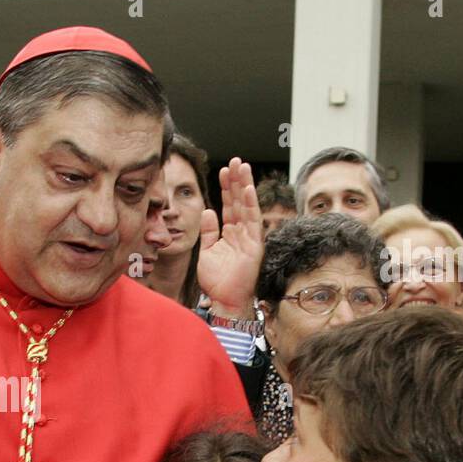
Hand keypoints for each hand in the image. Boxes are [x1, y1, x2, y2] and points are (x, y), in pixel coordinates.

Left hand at [196, 157, 262, 317]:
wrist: (224, 300)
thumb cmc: (217, 281)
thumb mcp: (208, 251)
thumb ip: (208, 231)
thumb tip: (208, 211)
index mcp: (231, 232)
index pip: (229, 205)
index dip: (226, 188)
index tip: (223, 170)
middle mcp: (242, 232)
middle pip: (239, 201)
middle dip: (236, 180)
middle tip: (235, 160)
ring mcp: (249, 237)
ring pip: (247, 206)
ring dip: (245, 186)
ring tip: (242, 167)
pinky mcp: (254, 245)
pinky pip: (252, 221)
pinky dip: (250, 205)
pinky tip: (247, 189)